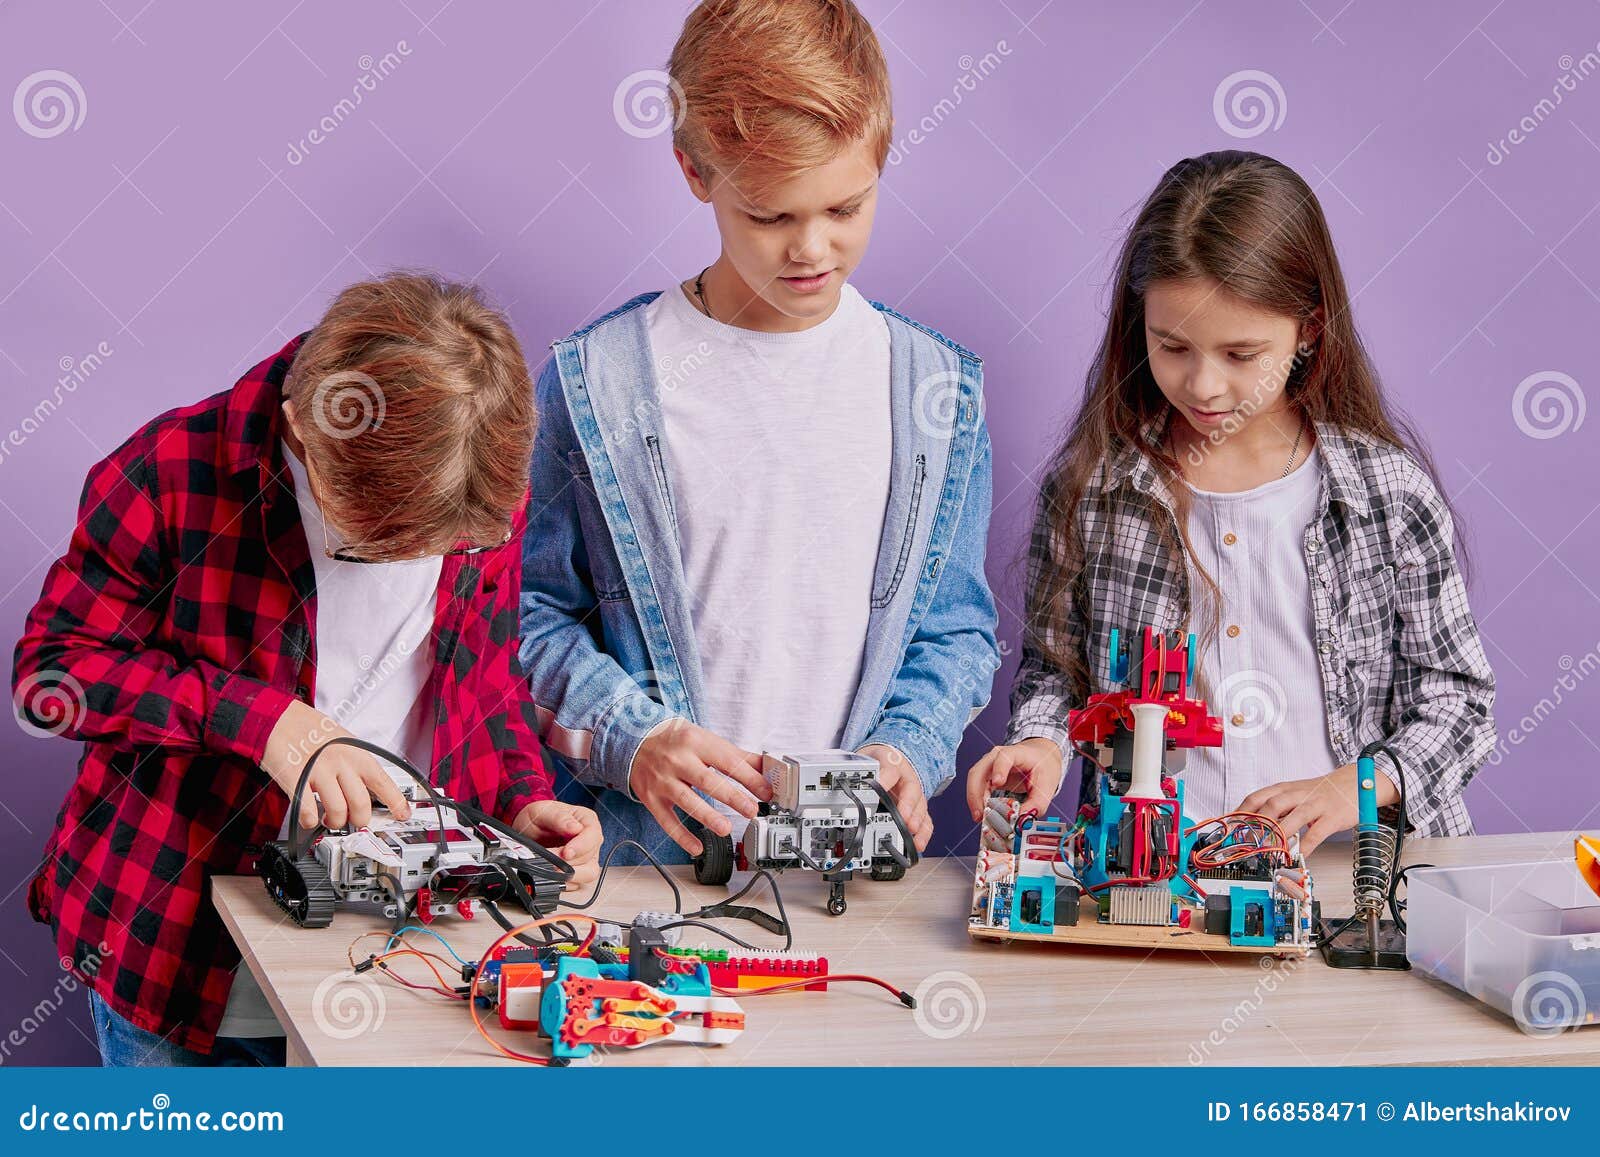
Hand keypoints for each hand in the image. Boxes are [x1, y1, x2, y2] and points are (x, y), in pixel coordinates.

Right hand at [261, 700, 409, 830]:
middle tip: (353, 820)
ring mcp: (318, 771)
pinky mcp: (296, 779)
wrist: (279, 718)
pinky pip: (308, 811)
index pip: (383, 782)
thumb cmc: (310, 729)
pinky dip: (309, 821)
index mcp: (356, 753)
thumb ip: (356, 763)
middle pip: (361, 804)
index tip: (403, 814)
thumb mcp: (344, 740)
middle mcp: (341, 762)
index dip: (396, 802)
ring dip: (334, 822)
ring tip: (329, 819)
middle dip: (359, 820)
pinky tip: (309, 816)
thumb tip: (369, 788)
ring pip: (337, 811)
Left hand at [514, 800, 602, 890]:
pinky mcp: (577, 873)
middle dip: (570, 863)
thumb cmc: (538, 818)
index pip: (593, 836)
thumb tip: (574, 827)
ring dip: (570, 876)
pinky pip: (577, 884)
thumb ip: (558, 817)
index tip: (566, 853)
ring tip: (551, 870)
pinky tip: (552, 876)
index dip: (581, 847)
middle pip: (591, 858)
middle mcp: (590, 841)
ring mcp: (585, 858)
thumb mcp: (544, 811)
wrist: (525, 830)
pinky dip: (564, 883)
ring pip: (588, 874)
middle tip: (551, 862)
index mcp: (587, 821)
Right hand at [628, 721, 769, 855]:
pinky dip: (681, 836)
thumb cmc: (678, 742)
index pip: (727, 761)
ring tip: (726, 828)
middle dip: (732, 797)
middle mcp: (678, 761)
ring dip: (708, 817)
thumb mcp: (707, 740)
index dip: (749, 777)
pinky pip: (667, 821)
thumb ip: (737, 756)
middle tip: (751, 810)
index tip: (766, 792)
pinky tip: (696, 847)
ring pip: (687, 801)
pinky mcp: (652, 799)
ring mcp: (663, 781)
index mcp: (696, 743)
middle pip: (707, 781)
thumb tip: (766, 768)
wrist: (636, 741)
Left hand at [860, 744, 931, 852]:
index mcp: (894, 763)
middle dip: (908, 806)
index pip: (891, 769)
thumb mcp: (869, 759)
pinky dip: (923, 833)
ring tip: (912, 831)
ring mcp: (914, 796)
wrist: (887, 761)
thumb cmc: (879, 761)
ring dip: (917, 821)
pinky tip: (918, 844)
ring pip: (920, 808)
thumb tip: (858, 785)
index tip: (879, 788)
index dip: (885, 780)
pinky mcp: (916, 810)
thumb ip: (863, 771)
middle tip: (903, 817)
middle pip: (912, 792)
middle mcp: (908, 779)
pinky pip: (924, 821)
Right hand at [966, 737, 1064, 821]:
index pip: (1004, 757)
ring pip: (974, 780)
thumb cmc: (1042, 765)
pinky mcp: (987, 776)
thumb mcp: (1047, 785)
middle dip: (976, 793)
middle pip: (979, 771)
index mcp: (1016, 753)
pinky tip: (983, 813)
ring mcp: (989, 765)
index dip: (999, 769)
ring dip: (974, 800)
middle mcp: (997, 757)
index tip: (997, 783)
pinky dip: (977, 801)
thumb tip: (1022, 820)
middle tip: (981, 813)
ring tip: (980, 817)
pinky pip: (977, 788)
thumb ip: (1037, 804)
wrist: (1040, 757)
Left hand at [1237, 763, 1398, 855]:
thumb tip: (1251, 826)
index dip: (1241, 813)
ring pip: (1292, 817)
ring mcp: (1315, 805)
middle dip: (1256, 824)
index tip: (1230, 829)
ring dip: (1277, 835)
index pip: (1256, 798)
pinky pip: (1316, 833)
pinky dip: (1305, 846)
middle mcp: (1297, 794)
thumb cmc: (1320, 792)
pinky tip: (1297, 857)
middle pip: (1271, 805)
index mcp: (1284, 788)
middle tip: (1247, 842)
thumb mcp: (1294, 794)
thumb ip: (1276, 808)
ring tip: (1267, 851)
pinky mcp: (1332, 817)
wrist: (1355, 782)